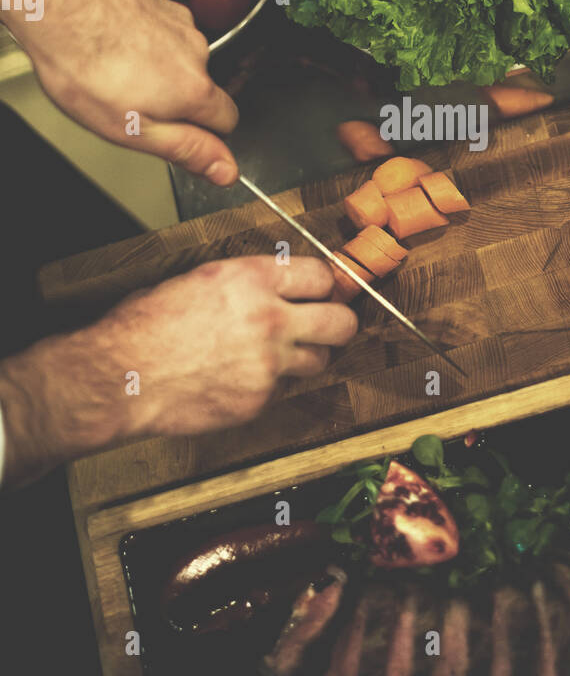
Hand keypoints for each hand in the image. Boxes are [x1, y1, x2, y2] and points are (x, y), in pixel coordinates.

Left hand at [0, 0, 238, 184]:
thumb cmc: (83, 63)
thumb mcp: (130, 129)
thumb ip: (186, 149)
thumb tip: (228, 171)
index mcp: (194, 89)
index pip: (228, 121)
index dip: (206, 135)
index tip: (176, 135)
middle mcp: (197, 50)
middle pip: (200, 87)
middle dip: (173, 99)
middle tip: (128, 102)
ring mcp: (179, 20)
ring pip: (178, 57)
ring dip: (156, 67)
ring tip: (112, 68)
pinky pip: (161, 31)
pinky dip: (142, 39)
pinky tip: (110, 42)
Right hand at [0, 256, 356, 485]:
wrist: (122, 375)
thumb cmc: (146, 325)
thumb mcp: (199, 280)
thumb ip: (246, 283)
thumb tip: (273, 286)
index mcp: (253, 279)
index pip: (322, 275)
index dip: (327, 284)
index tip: (326, 289)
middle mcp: (270, 319)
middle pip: (341, 322)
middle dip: (339, 322)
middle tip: (329, 324)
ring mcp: (268, 364)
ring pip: (319, 361)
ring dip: (306, 357)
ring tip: (278, 355)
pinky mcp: (259, 400)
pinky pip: (282, 390)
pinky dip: (268, 386)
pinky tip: (239, 378)